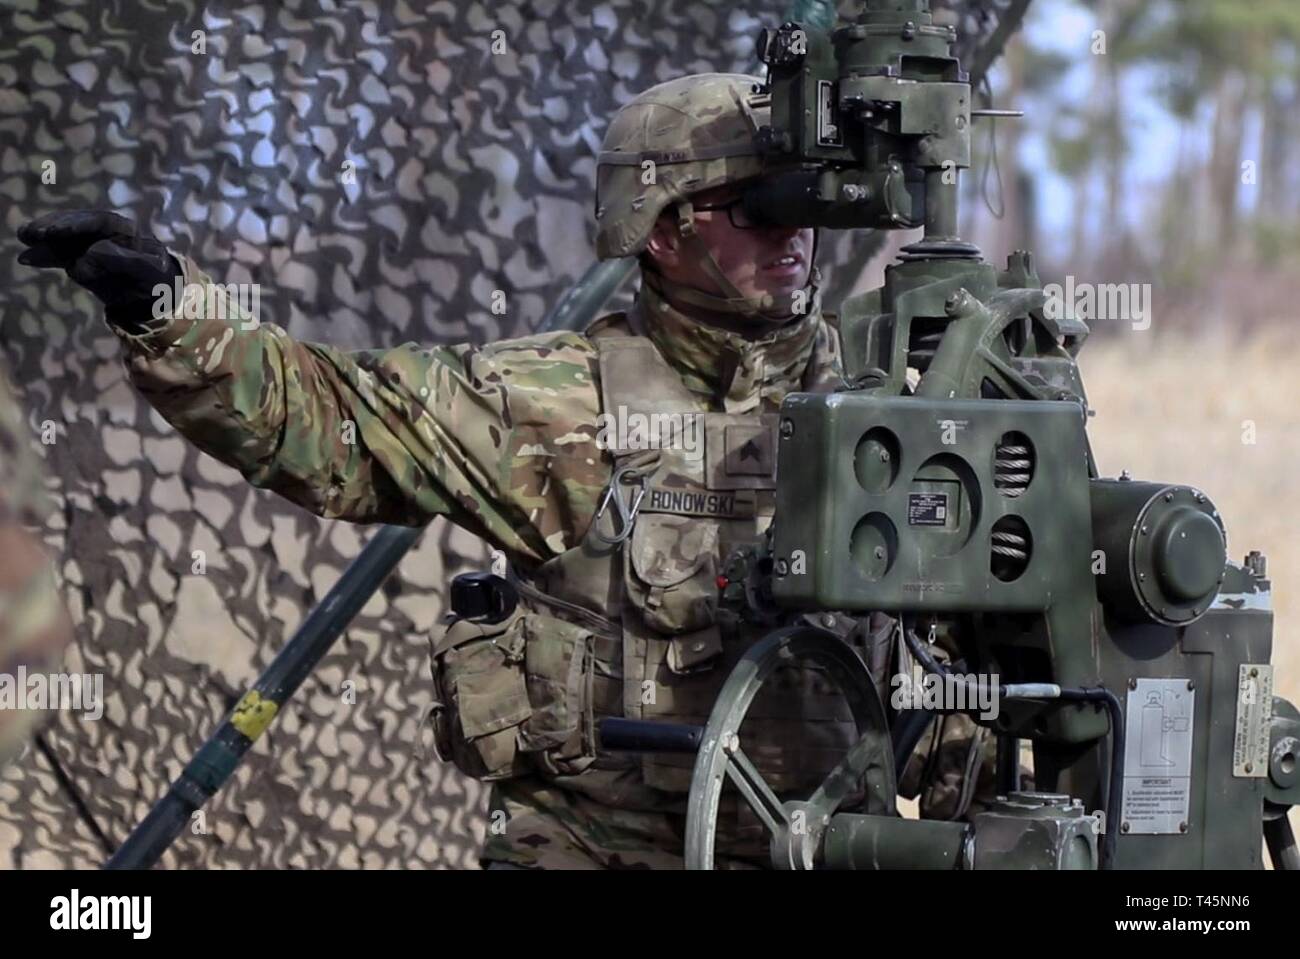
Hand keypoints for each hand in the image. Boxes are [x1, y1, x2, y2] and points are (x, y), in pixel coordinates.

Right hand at [17, 210, 182, 327]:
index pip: (96, 221)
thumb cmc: (156, 277)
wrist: (155, 294)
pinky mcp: (80, 257)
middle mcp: (102, 231)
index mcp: (123, 228)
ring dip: (43, 238)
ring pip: (63, 237)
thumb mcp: (149, 269)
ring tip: (23, 237)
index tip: (55, 231)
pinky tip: (26, 259)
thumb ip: (124, 260)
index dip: (74, 225)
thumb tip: (92, 252)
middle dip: (53, 227)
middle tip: (32, 232)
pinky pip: (60, 254)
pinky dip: (45, 256)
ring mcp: (90, 243)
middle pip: (74, 225)